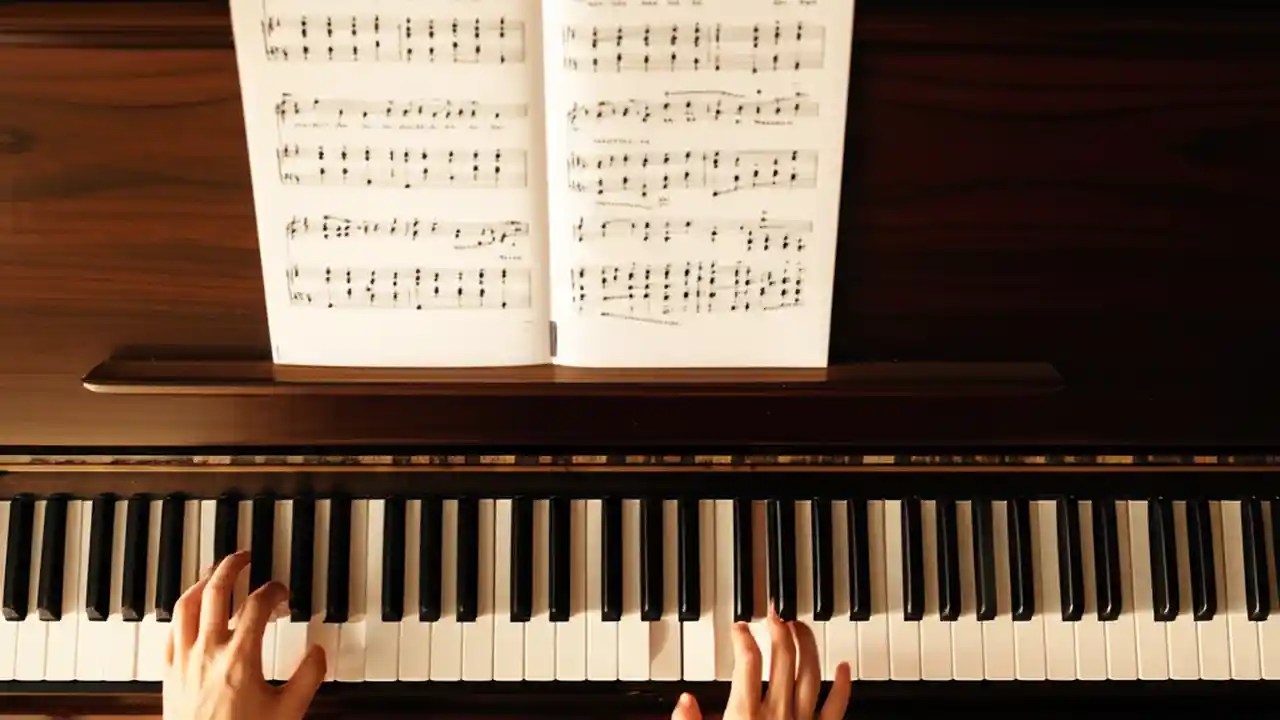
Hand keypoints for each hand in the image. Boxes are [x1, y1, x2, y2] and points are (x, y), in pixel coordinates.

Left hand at [163, 550, 325, 719]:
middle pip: (216, 591)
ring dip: (201, 583)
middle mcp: (207, 651)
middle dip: (231, 567)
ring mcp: (183, 661)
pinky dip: (181, 614)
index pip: (258, 605)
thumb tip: (318, 651)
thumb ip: (308, 678)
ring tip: (213, 574)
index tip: (281, 591)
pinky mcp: (168, 674)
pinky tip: (189, 615)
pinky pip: (170, 631)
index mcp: (239, 656)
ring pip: (186, 606)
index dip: (273, 590)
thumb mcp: (289, 712)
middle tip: (243, 556)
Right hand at [671, 612, 851, 719]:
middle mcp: (778, 714)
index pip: (747, 660)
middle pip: (783, 656)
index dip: (742, 637)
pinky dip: (844, 684)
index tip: (738, 628)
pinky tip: (844, 668)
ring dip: (808, 644)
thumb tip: (683, 700)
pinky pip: (837, 706)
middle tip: (773, 615)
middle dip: (778, 628)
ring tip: (801, 626)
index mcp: (745, 715)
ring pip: (811, 671)